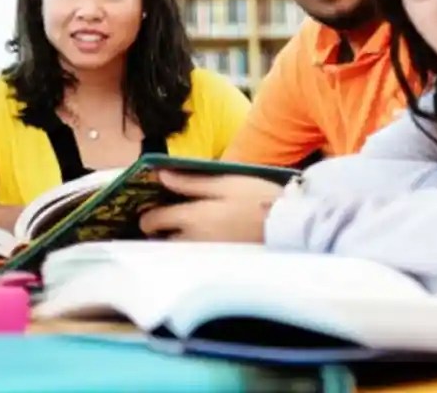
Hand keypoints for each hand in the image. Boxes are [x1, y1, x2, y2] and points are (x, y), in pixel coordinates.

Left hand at [138, 172, 283, 242]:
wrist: (289, 226)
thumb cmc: (259, 198)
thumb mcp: (225, 182)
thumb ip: (191, 182)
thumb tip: (161, 175)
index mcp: (194, 217)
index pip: (154, 220)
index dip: (146, 213)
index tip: (148, 205)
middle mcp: (194, 240)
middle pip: (162, 239)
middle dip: (158, 229)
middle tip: (164, 216)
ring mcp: (206, 254)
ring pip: (177, 249)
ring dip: (174, 239)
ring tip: (183, 225)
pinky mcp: (218, 261)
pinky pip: (193, 255)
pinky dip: (190, 246)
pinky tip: (201, 235)